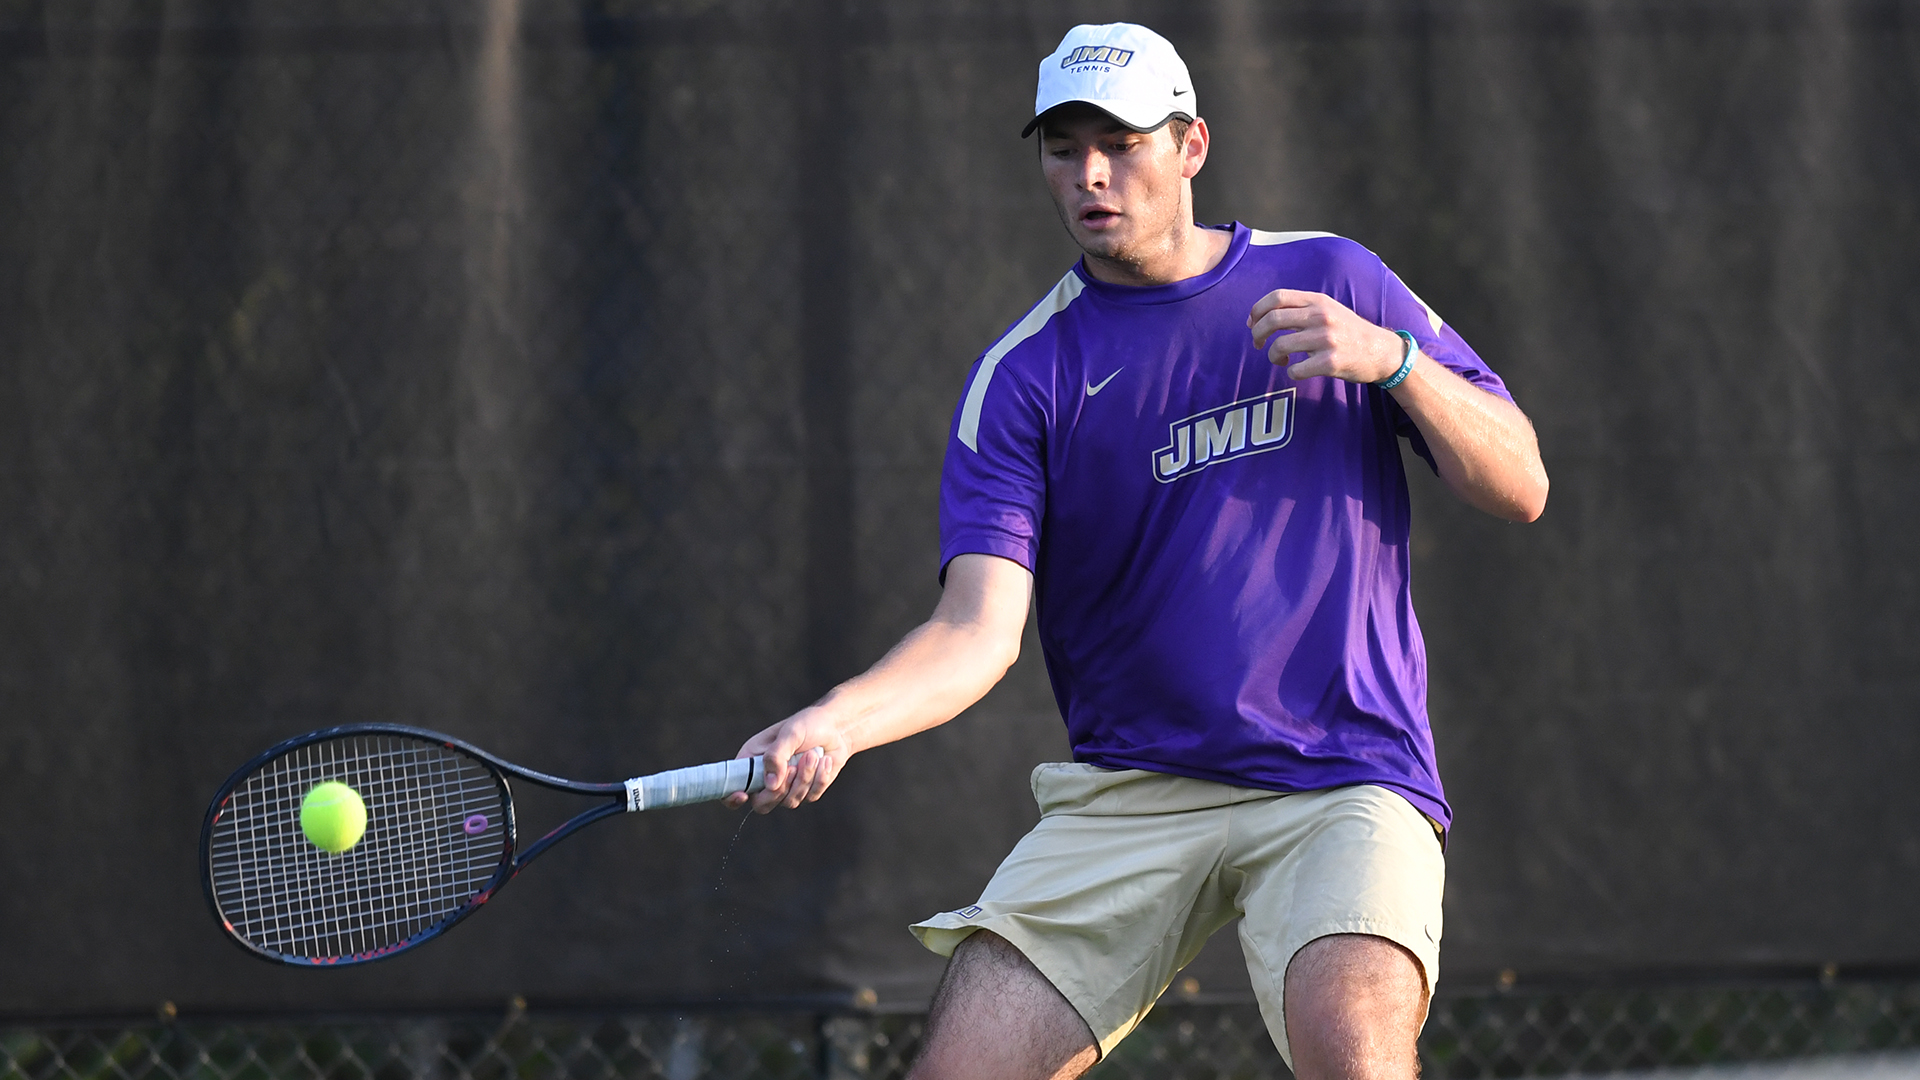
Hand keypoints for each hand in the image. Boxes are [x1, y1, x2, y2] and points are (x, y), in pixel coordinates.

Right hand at [723, 708, 851, 812]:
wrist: (836, 728)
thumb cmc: (808, 724)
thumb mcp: (790, 733)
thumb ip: (776, 756)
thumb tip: (770, 784)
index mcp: (752, 760)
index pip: (731, 786)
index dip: (731, 797)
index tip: (742, 795)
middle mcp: (765, 777)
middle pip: (761, 804)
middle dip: (779, 790)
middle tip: (792, 767)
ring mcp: (786, 788)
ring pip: (789, 801)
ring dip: (804, 778)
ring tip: (812, 754)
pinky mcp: (806, 792)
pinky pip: (810, 797)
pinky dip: (819, 779)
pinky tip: (823, 760)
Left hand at [1247, 290, 1404, 383]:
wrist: (1381, 352)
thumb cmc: (1348, 332)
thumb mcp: (1328, 310)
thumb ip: (1300, 309)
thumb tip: (1262, 316)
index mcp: (1318, 301)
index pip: (1277, 297)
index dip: (1257, 310)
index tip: (1252, 323)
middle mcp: (1322, 316)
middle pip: (1273, 320)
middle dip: (1257, 334)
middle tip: (1258, 344)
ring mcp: (1326, 339)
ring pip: (1280, 346)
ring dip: (1273, 355)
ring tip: (1280, 359)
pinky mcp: (1331, 362)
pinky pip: (1296, 370)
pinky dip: (1291, 372)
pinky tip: (1297, 370)